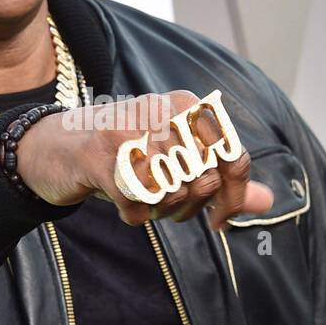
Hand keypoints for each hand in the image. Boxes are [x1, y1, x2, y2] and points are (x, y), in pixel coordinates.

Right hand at [15, 90, 273, 229]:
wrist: (57, 144)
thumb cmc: (126, 150)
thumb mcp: (177, 154)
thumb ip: (223, 176)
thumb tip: (268, 200)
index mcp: (184, 105)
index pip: (233, 156)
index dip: (233, 196)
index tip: (220, 219)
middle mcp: (160, 111)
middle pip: (203, 179)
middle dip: (192, 205)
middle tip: (171, 208)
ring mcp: (128, 132)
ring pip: (173, 193)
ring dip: (163, 210)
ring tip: (147, 200)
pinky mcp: (99, 157)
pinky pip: (137, 204)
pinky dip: (135, 215)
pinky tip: (126, 206)